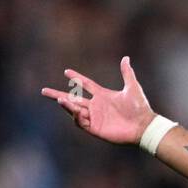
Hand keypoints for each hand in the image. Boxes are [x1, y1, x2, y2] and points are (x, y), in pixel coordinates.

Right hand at [41, 56, 156, 144]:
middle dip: (57, 95)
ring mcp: (95, 118)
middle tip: (43, 91)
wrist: (143, 125)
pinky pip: (81, 122)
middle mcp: (96, 106)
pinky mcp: (96, 129)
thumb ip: (127, 73)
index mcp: (103, 95)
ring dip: (66, 105)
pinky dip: (76, 116)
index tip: (66, 71)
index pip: (85, 85)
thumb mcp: (132, 87)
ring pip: (74, 110)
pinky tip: (76, 110)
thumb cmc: (140, 107)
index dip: (76, 78)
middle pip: (72, 99)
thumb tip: (126, 58)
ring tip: (59, 99)